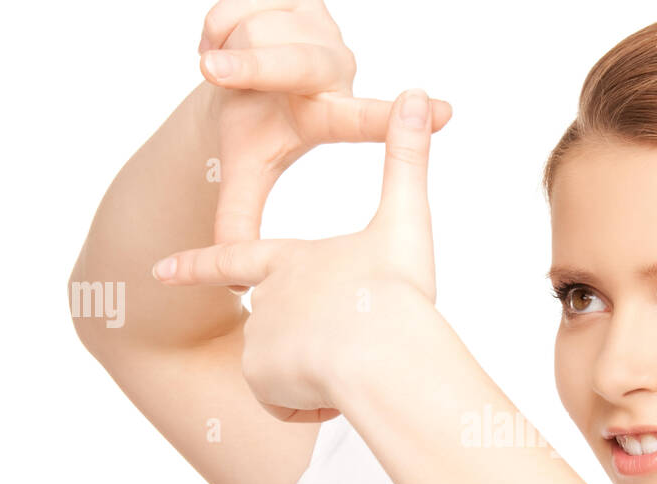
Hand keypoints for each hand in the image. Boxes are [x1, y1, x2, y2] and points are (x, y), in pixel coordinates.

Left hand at [153, 88, 439, 422]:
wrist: (381, 349)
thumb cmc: (393, 290)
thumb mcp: (405, 222)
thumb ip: (408, 160)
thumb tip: (420, 95)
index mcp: (288, 259)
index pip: (231, 260)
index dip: (198, 265)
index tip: (161, 271)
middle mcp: (261, 297)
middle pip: (284, 332)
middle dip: (314, 348)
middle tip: (355, 346)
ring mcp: (255, 337)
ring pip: (287, 372)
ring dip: (318, 379)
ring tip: (353, 367)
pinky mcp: (256, 377)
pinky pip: (283, 404)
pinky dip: (311, 405)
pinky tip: (336, 392)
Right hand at [198, 0, 451, 245]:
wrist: (228, 75)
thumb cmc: (252, 127)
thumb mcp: (244, 172)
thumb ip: (238, 218)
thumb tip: (231, 283)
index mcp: (327, 115)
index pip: (359, 120)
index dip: (394, 120)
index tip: (445, 113)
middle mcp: (329, 68)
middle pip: (289, 63)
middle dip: (247, 65)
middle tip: (211, 70)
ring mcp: (313, 24)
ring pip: (252, 31)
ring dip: (222, 53)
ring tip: (221, 71)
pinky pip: (231, 7)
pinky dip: (214, 27)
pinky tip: (222, 45)